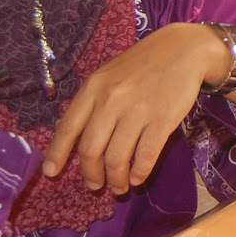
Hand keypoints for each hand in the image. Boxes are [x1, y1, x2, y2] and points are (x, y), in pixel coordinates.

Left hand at [43, 23, 223, 194]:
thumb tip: (74, 138)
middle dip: (91, 175)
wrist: (184, 49)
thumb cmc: (142, 64)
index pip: (68, 128)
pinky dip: (139, 173)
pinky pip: (145, 156)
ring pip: (117, 158)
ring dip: (116, 180)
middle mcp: (111, 100)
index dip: (57, 154)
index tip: (51, 173)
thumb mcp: (108, 75)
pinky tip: (138, 178)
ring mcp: (138, 111)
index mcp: (93, 88)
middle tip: (95, 186)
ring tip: (119, 187)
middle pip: (91, 150)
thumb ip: (91, 102)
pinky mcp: (162, 120)